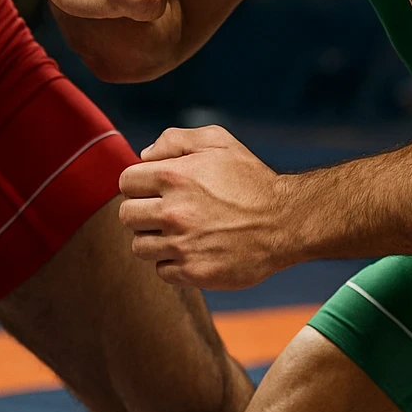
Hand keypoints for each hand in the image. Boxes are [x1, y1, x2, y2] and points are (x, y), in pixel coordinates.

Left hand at [118, 126, 291, 289]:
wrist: (285, 221)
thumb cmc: (250, 179)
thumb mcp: (218, 142)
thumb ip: (176, 139)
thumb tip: (145, 155)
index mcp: (174, 176)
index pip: (126, 182)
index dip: (139, 183)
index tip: (155, 189)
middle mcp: (173, 211)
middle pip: (127, 215)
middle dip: (142, 211)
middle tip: (166, 211)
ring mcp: (182, 245)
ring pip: (139, 246)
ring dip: (154, 239)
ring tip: (179, 231)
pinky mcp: (193, 273)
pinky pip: (161, 270)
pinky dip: (172, 262)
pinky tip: (192, 249)